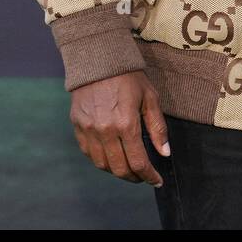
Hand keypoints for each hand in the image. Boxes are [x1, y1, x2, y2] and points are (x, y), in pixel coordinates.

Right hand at [69, 70, 169, 186]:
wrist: (98, 60)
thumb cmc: (129, 77)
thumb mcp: (150, 98)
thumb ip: (158, 127)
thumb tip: (164, 153)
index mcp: (126, 124)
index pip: (138, 162)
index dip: (149, 176)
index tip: (157, 181)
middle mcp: (105, 131)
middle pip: (119, 169)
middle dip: (134, 177)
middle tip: (143, 177)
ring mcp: (89, 130)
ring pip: (102, 165)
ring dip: (117, 171)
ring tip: (129, 168)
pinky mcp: (78, 127)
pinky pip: (89, 153)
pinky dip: (101, 160)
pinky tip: (112, 157)